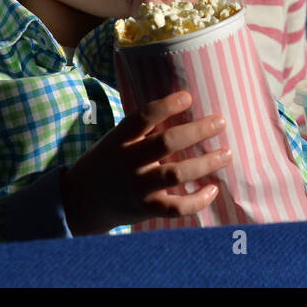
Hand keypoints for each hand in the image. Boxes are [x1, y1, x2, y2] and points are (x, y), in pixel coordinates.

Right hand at [61, 91, 228, 235]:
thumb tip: (185, 104)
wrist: (81, 202)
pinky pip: (176, 207)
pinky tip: (213, 189)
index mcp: (120, 140)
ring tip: (226, 153)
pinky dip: (198, 200)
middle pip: (166, 143)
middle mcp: (128, 162)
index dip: (166, 106)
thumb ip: (143, 129)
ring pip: (176, 174)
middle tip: (220, 122)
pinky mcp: (146, 209)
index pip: (142, 117)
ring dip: (206, 163)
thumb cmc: (109, 162)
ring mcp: (137, 188)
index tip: (188, 96)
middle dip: (197, 131)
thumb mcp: (116, 140)